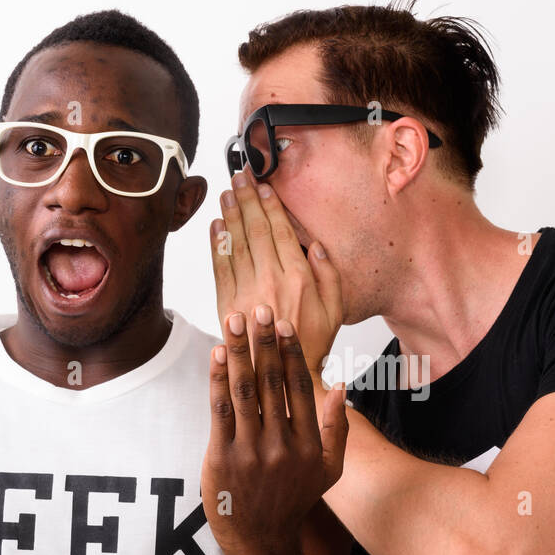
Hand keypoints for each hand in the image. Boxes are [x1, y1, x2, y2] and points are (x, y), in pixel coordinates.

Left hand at [200, 305, 347, 554]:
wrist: (261, 542)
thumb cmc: (294, 501)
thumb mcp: (329, 471)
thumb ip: (337, 430)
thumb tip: (340, 388)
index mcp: (309, 445)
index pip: (300, 388)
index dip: (290, 353)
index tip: (282, 325)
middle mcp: (282, 446)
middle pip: (272, 383)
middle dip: (263, 342)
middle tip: (258, 309)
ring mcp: (251, 453)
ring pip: (245, 392)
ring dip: (239, 352)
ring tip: (233, 321)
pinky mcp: (222, 459)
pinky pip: (220, 412)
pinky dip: (218, 380)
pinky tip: (218, 355)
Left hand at [209, 167, 342, 379]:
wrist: (280, 378)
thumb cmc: (309, 345)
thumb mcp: (337, 310)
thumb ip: (329, 274)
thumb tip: (315, 244)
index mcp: (299, 279)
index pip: (281, 231)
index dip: (270, 205)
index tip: (264, 187)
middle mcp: (270, 281)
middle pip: (256, 230)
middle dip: (246, 199)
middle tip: (239, 177)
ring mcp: (246, 292)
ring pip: (236, 243)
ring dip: (230, 214)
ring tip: (226, 193)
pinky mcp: (227, 304)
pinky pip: (220, 266)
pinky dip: (217, 243)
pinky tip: (216, 226)